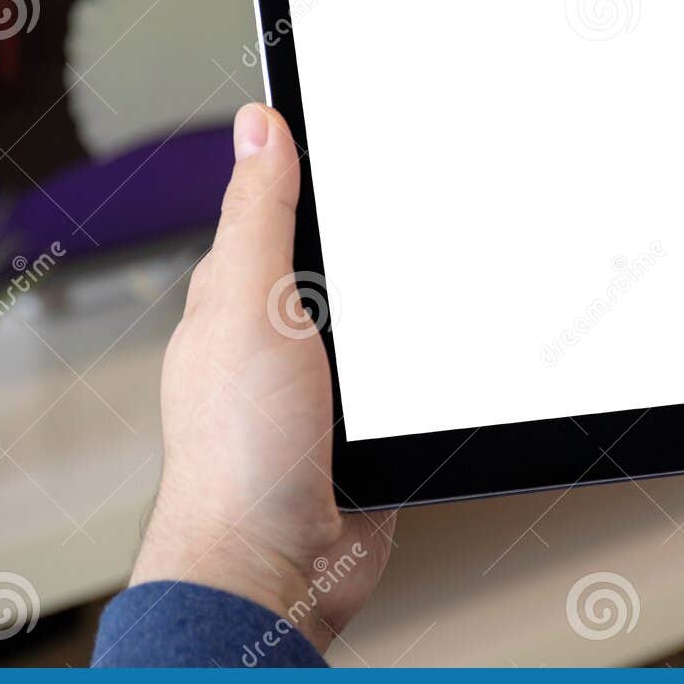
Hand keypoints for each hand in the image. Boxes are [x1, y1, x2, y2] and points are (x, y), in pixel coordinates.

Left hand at [130, 103, 393, 654]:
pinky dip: (423, 368)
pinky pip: (404, 379)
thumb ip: (259, 217)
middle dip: (377, 238)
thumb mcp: (249, 305)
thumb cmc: (238, 451)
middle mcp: (273, 335)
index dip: (313, 163)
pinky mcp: (362, 428)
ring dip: (403, 311)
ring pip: (377, 320)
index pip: (276, 204)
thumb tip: (259, 125)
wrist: (280, 564)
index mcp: (235, 294)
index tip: (362, 118)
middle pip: (338, 259)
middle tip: (430, 195)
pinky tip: (442, 355)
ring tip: (448, 270)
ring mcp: (320, 384)